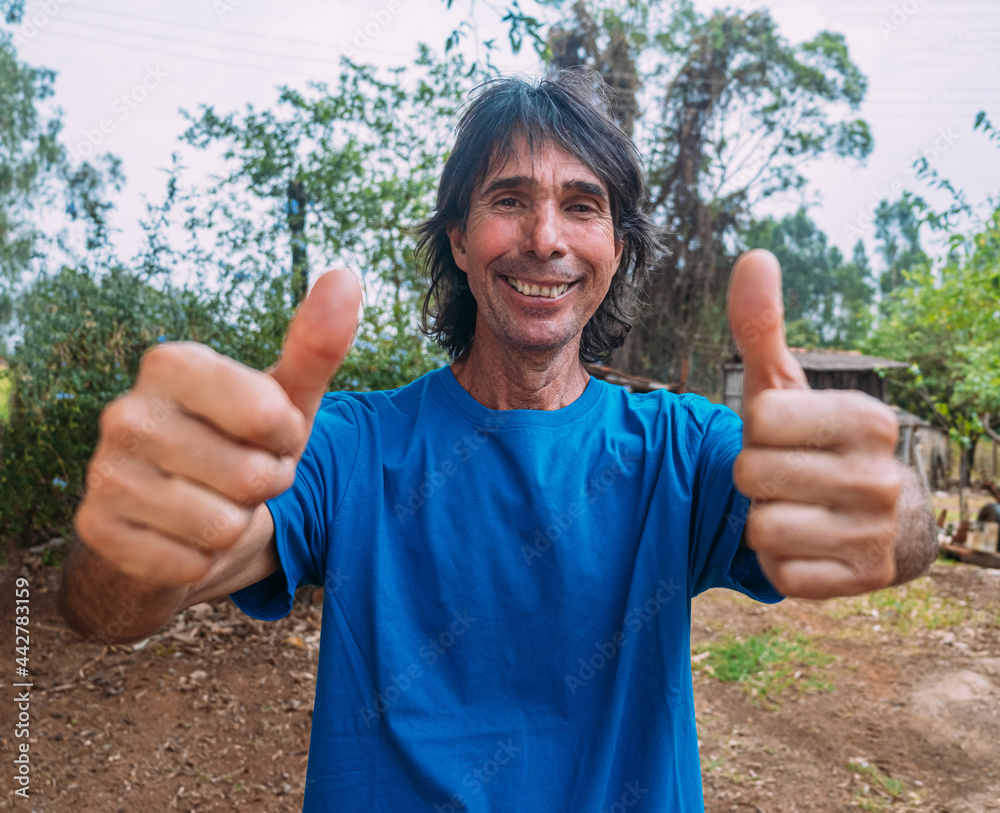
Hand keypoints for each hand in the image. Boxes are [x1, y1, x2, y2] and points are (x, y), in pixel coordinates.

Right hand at [74, 269, 361, 585]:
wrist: (170, 520)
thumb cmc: (238, 445)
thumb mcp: (284, 399)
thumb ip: (316, 345)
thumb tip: (347, 276)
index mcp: (170, 364)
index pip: (271, 413)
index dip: (286, 436)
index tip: (268, 432)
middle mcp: (125, 412)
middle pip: (253, 477)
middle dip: (265, 485)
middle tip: (241, 476)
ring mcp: (104, 473)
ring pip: (222, 527)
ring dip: (237, 526)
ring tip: (215, 503)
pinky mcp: (97, 530)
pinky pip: (190, 565)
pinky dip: (204, 561)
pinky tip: (184, 537)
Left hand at [727, 250, 901, 598]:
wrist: (865, 519)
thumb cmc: (808, 439)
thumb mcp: (784, 385)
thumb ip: (761, 327)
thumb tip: (754, 256)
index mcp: (868, 418)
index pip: (759, 418)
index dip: (755, 428)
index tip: (782, 434)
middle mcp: (882, 476)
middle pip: (751, 473)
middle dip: (752, 475)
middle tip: (783, 475)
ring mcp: (876, 534)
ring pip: (760, 527)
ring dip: (762, 520)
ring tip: (793, 509)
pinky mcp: (860, 581)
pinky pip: (779, 573)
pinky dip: (778, 560)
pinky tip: (806, 544)